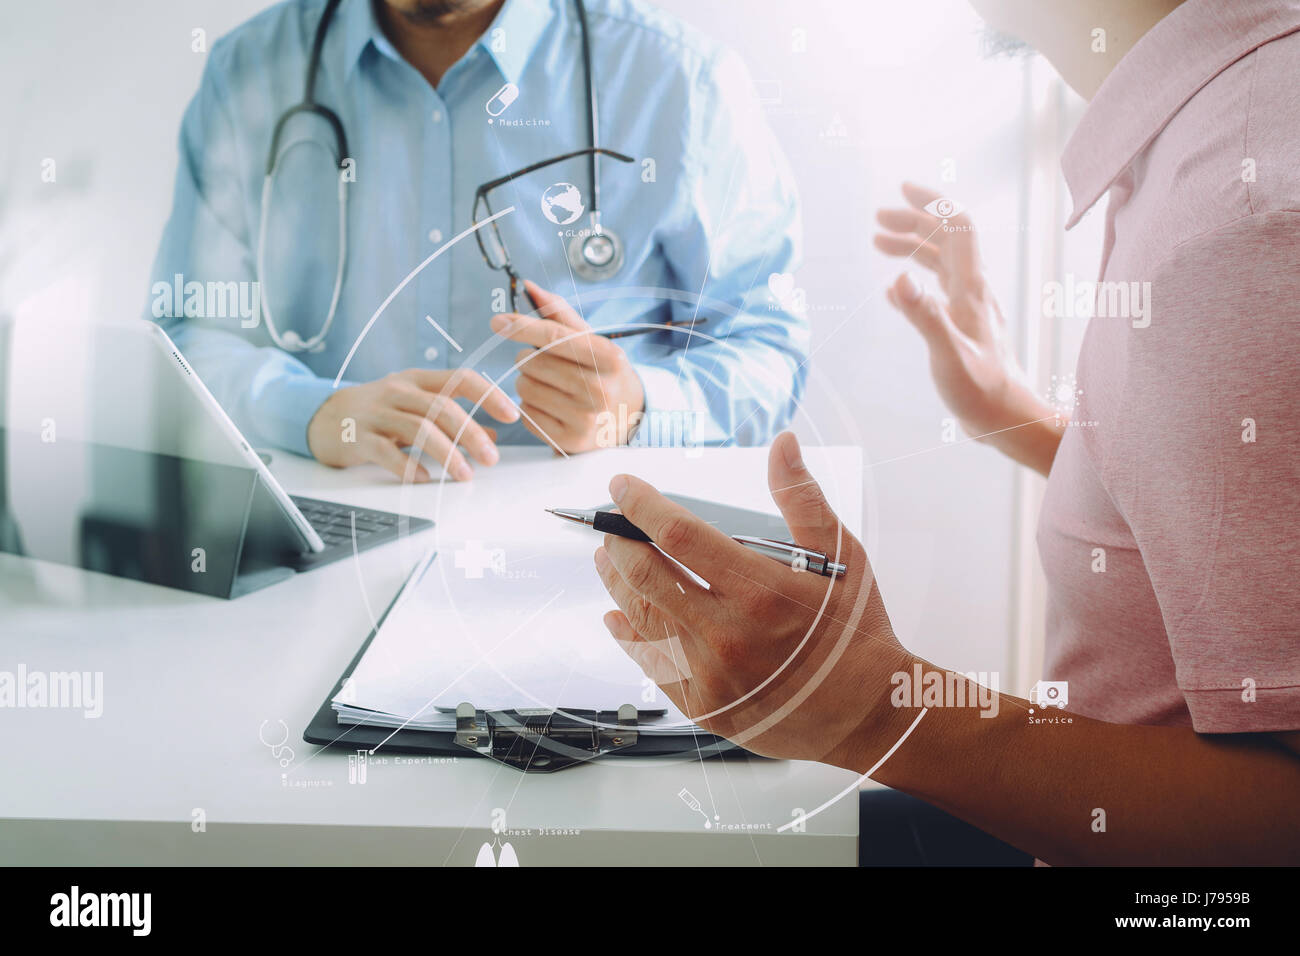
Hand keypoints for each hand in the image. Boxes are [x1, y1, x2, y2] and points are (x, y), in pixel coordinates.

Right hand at [306, 368, 519, 481]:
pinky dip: (407, 466)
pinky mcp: (358, 436)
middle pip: (442, 407)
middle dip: (471, 434)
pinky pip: (386, 451)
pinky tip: (423, 479)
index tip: (512, 415)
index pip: (460, 379)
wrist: (322, 416)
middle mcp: (399, 391)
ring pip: (418, 428)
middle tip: (491, 458)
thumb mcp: (416, 407)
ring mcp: (377, 413)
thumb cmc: (379, 411)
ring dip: (446, 453)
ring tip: (464, 474)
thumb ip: (453, 420)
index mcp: (418, 380)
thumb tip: (492, 436)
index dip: (489, 395)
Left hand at [490, 280, 644, 453]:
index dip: (522, 326)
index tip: (497, 321)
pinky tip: (550, 406)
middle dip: (528, 359)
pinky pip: (525, 414)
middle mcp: (599, 389)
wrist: (627, 416)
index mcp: (609, 358)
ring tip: (549, 385)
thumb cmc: (602, 372)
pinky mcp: (568, 441)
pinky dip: (530, 407)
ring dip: (527, 382)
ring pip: (524, 388)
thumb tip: (529, 287)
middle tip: (543, 364)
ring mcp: (585, 418)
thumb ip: (559, 313)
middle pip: (533, 362)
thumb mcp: (591, 341)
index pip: (555, 337)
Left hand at [593, 431, 915, 768]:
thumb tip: (782, 444)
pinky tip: (618, 616)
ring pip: (642, 618)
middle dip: (621, 542)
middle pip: (648, 575)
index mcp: (759, 590)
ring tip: (609, 560)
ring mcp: (712, 673)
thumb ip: (802, 498)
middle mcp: (728, 633)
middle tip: (613, 526)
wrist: (868, 712)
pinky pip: (651, 664)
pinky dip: (628, 635)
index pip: (679, 535)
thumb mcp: (840, 556)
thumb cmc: (853, 632)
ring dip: (618, 582)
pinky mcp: (704, 705)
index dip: (642, 505)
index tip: (623, 486)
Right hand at [874, 183, 1061, 473]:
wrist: (1008, 420)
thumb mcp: (947, 354)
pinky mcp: (965, 325)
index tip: (901, 191)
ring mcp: (971, 307)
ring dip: (913, 246)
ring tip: (879, 243)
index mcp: (971, 289)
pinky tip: (896, 291)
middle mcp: (974, 290)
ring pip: (942, 261)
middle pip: (946, 239)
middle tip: (877, 220)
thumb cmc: (981, 392)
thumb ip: (923, 316)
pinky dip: (915, 279)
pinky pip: (939, 288)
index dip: (932, 203)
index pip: (957, 226)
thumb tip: (897, 280)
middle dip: (913, 222)